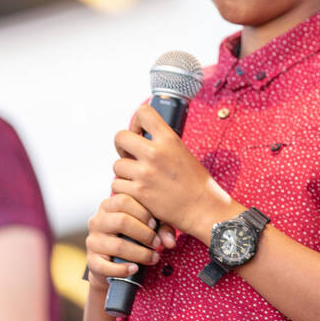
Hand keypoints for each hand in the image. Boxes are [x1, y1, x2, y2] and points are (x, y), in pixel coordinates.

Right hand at [85, 193, 174, 290]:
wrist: (111, 262)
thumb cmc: (133, 236)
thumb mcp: (146, 226)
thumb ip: (161, 228)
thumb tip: (170, 242)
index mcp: (109, 205)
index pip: (124, 200)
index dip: (142, 212)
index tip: (155, 223)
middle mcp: (97, 221)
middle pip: (121, 221)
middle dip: (144, 233)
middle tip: (157, 243)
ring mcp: (92, 241)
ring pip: (117, 245)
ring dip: (140, 253)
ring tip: (153, 257)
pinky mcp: (91, 261)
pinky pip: (106, 266)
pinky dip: (123, 269)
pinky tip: (135, 269)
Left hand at [111, 107, 232, 242]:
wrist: (202, 208)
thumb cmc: (195, 182)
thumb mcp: (182, 152)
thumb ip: (162, 143)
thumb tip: (141, 138)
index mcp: (169, 139)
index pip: (143, 112)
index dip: (136, 122)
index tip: (139, 134)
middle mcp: (155, 153)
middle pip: (120, 137)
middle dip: (122, 146)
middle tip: (130, 156)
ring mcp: (145, 173)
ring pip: (117, 165)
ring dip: (124, 172)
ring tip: (138, 179)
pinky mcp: (138, 192)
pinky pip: (117, 185)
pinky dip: (124, 190)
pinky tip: (138, 193)